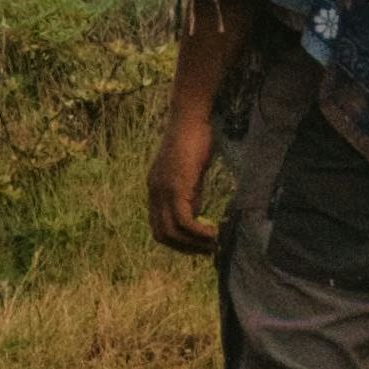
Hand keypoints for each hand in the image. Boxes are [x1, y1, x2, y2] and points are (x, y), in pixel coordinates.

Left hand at [148, 83, 224, 254]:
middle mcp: (154, 192)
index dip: (177, 241)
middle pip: (161, 234)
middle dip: (185, 248)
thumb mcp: (191, 173)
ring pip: (171, 232)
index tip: (198, 245)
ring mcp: (162, 191)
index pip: (159, 226)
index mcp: (155, 189)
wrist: (191, 117)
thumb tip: (197, 215)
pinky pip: (183, 221)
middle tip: (207, 250)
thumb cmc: (196, 138)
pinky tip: (214, 233)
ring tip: (214, 244)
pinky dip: (198, 233)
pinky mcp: (175, 187)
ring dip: (193, 244)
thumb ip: (190, 194)